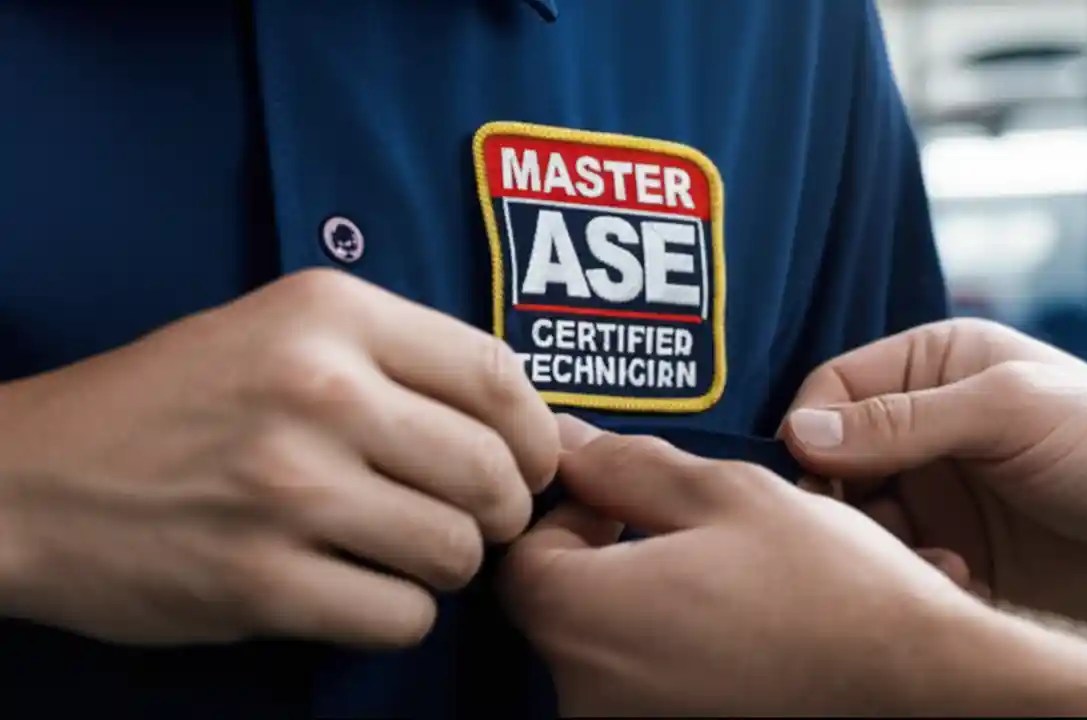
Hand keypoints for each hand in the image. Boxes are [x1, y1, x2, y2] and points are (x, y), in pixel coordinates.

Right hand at [0, 269, 557, 646]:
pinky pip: (401, 616)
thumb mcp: (280, 329)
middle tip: (476, 518)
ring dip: (449, 565)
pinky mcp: (258, 580)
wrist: (30, 479)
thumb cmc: (172, 402)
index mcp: (330, 313)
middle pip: (492, 472)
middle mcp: (318, 390)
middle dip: (504, 509)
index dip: (538, 433)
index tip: (533, 462)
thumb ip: (396, 355)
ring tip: (407, 551)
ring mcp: (288, 488)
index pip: (498, 374)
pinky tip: (362, 589)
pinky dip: (400, 614)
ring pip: (455, 551)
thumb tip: (519, 414)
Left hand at [500, 416, 981, 716]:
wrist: (924, 689)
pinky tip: (736, 637)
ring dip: (645, 611)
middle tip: (683, 538)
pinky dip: (674, 661)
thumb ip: (626, 468)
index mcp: (585, 620)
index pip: (522, 556)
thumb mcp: (728, 495)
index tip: (620, 503)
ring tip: (724, 588)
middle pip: (561, 610)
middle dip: (607, 563)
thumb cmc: (833, 591)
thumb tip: (565, 444)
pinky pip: (647, 694)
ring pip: (607, 655)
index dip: (566, 514)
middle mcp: (588, 697)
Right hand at [780, 318, 1086, 637]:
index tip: (819, 474)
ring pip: (859, 521)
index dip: (814, 429)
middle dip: (841, 498)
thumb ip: (902, 421)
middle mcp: (927, 428)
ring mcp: (939, 493)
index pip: (834, 389)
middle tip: (869, 529)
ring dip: (882, 546)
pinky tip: (961, 579)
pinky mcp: (954, 552)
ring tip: (934, 560)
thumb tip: (801, 431)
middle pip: (834, 460)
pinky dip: (914, 577)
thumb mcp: (1008, 413)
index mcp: (935, 368)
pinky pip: (899, 566)